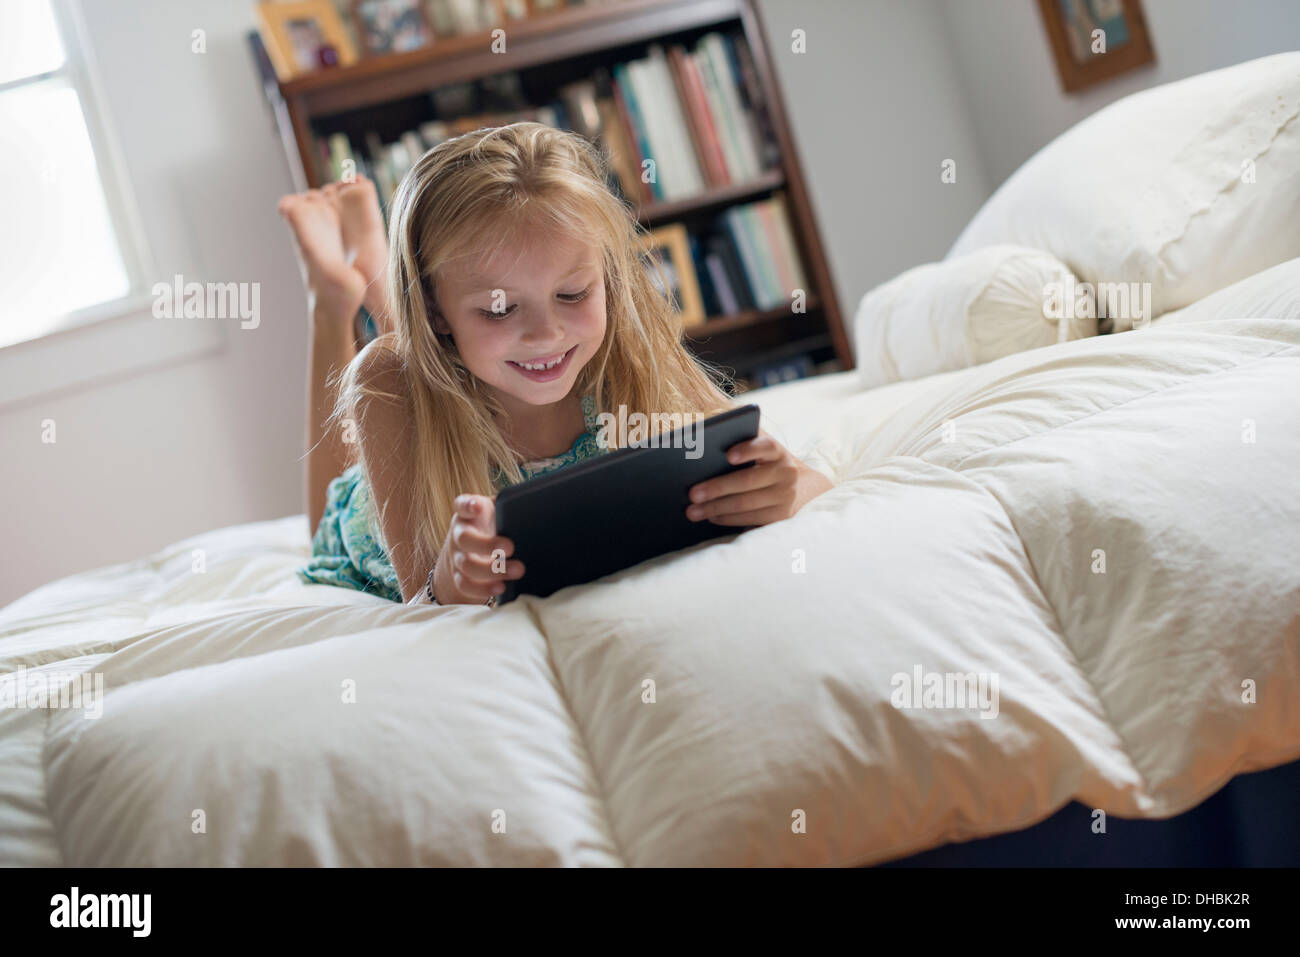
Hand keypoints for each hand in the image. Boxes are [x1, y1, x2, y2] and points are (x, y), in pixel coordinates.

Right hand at [433, 495, 524, 603]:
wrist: (474, 551)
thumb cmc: (493, 527)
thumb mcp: (498, 514)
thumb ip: (509, 511)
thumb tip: (535, 509)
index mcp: (468, 514)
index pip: (462, 505)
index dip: (468, 505)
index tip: (478, 506)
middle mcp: (459, 534)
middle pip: (464, 538)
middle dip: (487, 544)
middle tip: (511, 547)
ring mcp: (457, 557)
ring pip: (466, 565)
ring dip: (492, 570)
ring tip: (517, 570)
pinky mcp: (459, 577)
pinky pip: (465, 585)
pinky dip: (483, 589)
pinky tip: (501, 588)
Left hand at [685, 429, 832, 526]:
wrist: (790, 484)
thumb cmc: (759, 462)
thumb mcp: (753, 448)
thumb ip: (735, 439)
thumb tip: (702, 439)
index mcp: (777, 451)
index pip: (765, 446)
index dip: (748, 450)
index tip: (728, 455)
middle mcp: (786, 472)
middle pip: (748, 480)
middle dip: (717, 488)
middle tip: (692, 494)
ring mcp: (786, 496)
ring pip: (746, 503)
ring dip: (716, 508)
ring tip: (693, 511)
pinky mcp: (781, 516)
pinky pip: (750, 519)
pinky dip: (727, 519)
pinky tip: (710, 517)